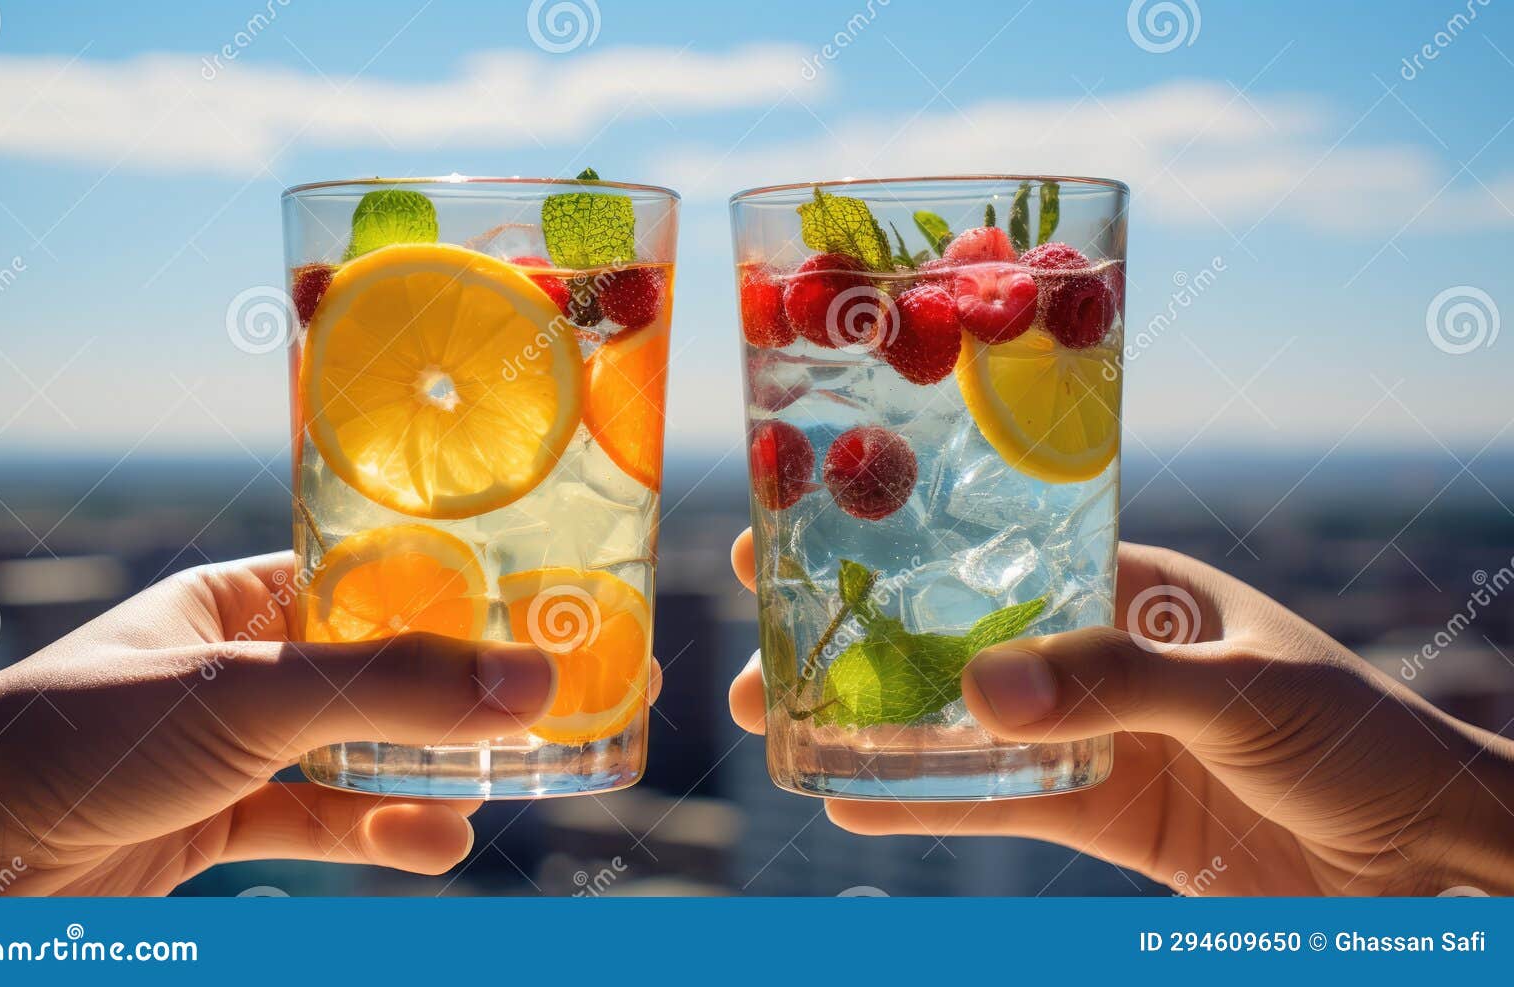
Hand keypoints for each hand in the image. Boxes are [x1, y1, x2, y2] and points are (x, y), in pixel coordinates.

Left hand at [0, 553, 656, 895]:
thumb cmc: (79, 733)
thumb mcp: (250, 696)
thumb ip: (392, 691)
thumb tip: (532, 682)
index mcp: (241, 596)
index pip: (374, 577)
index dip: (460, 591)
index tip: (545, 603)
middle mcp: (245, 665)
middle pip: (383, 672)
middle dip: (465, 693)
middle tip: (563, 698)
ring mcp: (237, 747)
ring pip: (365, 754)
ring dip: (434, 774)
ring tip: (510, 784)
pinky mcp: (224, 822)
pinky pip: (325, 824)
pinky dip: (381, 836)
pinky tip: (435, 843)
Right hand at [728, 529, 1513, 895]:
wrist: (1421, 859)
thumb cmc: (1357, 735)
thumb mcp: (1241, 688)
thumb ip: (1117, 680)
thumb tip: (979, 689)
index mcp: (1130, 578)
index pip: (992, 543)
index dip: (897, 536)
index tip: (804, 528)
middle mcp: (1096, 644)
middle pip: (952, 633)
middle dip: (856, 638)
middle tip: (756, 648)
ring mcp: (1091, 728)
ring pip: (957, 719)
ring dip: (869, 722)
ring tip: (773, 721)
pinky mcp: (1099, 806)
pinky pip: (994, 800)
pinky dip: (924, 803)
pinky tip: (849, 802)